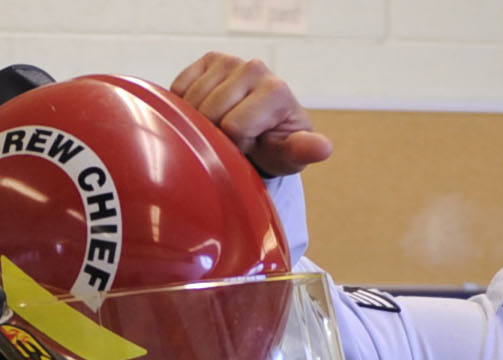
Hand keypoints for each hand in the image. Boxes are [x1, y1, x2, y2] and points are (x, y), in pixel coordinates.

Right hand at [171, 53, 333, 175]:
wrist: (261, 128)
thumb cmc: (274, 146)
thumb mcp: (289, 156)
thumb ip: (303, 151)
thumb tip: (323, 148)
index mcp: (276, 90)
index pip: (234, 126)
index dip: (236, 145)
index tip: (250, 145)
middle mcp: (255, 68)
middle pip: (211, 113)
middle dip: (217, 134)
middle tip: (234, 138)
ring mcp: (229, 61)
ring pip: (192, 102)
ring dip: (200, 122)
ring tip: (221, 126)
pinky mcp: (208, 60)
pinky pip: (179, 89)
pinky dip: (185, 108)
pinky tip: (204, 114)